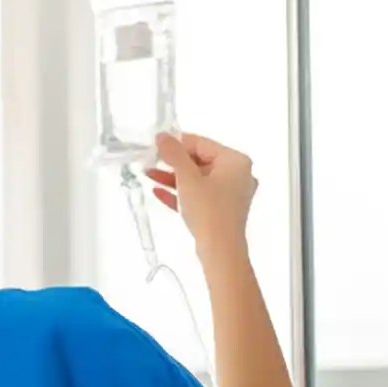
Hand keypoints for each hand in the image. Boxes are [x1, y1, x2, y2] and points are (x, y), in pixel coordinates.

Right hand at [148, 132, 257, 259]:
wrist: (220, 250)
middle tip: (151, 162)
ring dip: (173, 178)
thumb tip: (163, 136)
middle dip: (173, 163)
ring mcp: (231, 194)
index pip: (202, 144)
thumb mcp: (187, 178)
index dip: (177, 144)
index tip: (157, 146)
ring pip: (198, 180)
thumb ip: (174, 154)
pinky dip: (182, 193)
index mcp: (235, 161)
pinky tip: (159, 192)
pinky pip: (200, 196)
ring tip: (149, 175)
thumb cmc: (208, 210)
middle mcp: (238, 175)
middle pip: (200, 161)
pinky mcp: (223, 211)